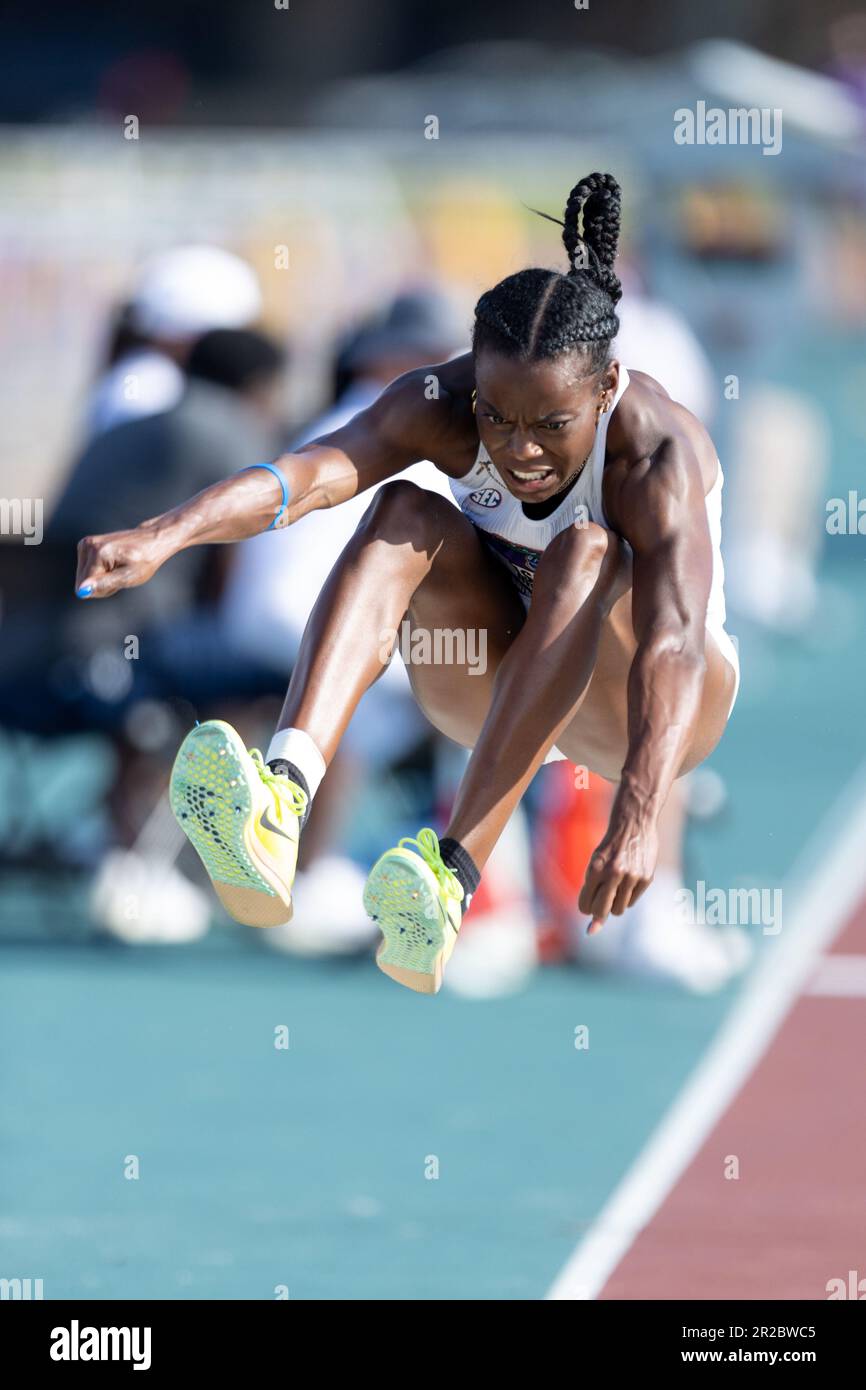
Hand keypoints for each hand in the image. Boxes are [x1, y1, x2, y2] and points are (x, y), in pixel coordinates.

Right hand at [75, 526, 166, 598]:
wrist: (151, 541)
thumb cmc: (144, 559)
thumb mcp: (129, 577)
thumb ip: (104, 584)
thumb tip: (82, 590)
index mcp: (98, 553)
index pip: (84, 586)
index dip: (102, 590)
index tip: (119, 580)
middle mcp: (87, 545)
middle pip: (82, 582)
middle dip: (100, 584)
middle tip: (119, 574)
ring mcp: (85, 543)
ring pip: (84, 576)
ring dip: (101, 578)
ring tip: (118, 568)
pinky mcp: (85, 544)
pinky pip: (86, 569)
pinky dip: (101, 571)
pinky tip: (114, 564)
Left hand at [578, 812, 658, 934]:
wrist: (633, 823)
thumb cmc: (609, 847)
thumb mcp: (595, 864)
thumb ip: (592, 894)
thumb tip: (591, 931)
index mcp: (595, 869)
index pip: (585, 906)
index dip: (586, 906)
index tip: (588, 901)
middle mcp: (613, 873)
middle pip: (601, 912)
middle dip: (598, 911)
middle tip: (601, 899)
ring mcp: (631, 877)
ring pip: (618, 910)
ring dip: (614, 903)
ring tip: (615, 885)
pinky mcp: (646, 878)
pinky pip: (631, 901)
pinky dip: (627, 896)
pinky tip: (627, 880)